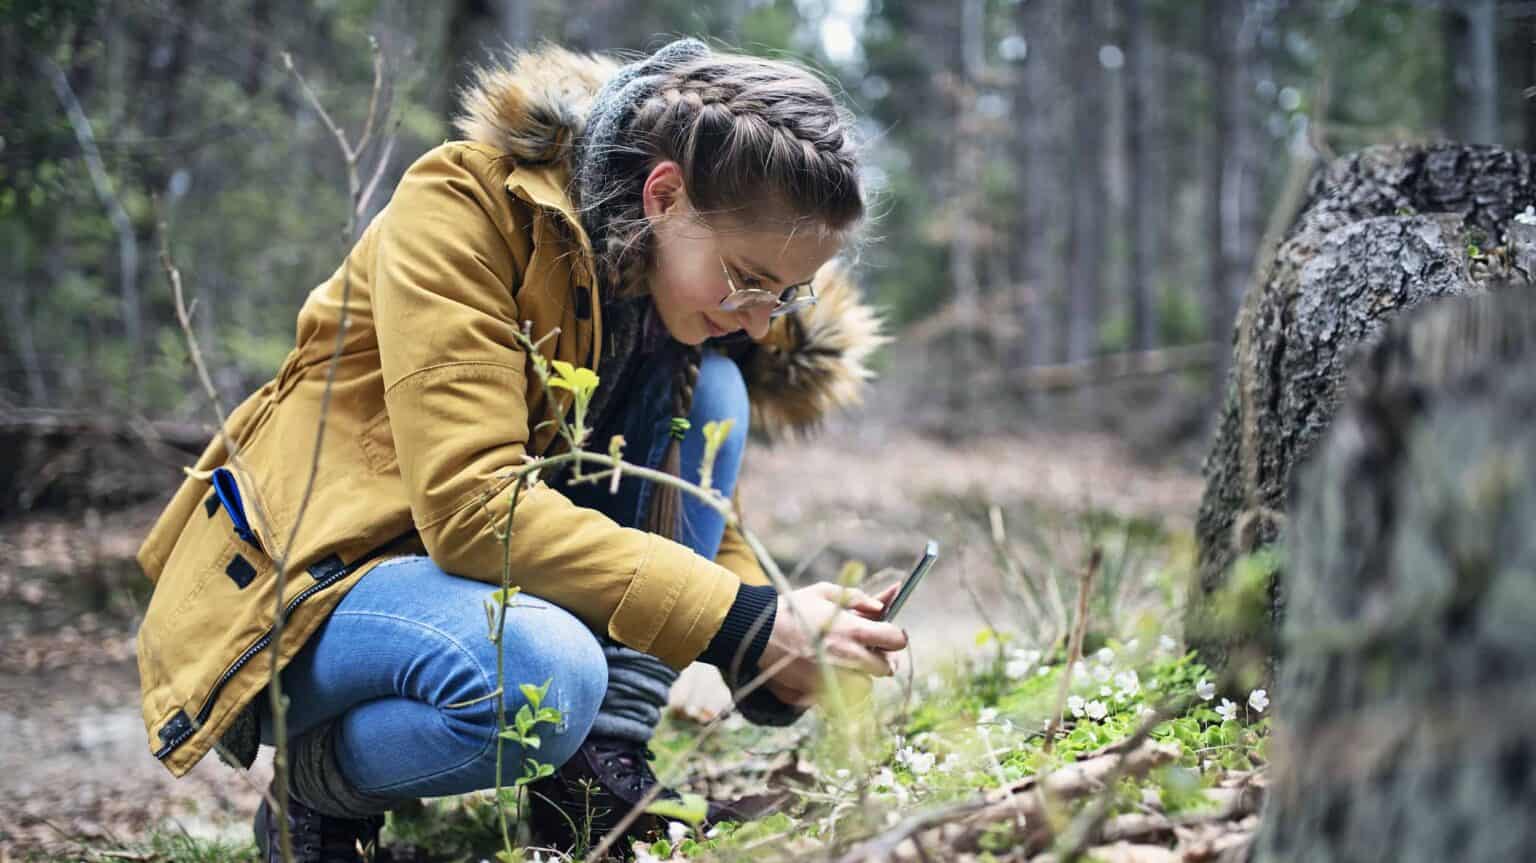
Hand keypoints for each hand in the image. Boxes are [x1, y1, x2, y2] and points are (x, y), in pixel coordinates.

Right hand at [758, 582, 909, 705]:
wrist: (757, 634)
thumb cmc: (793, 609)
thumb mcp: (824, 592)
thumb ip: (857, 597)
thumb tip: (880, 606)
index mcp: (852, 630)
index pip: (897, 640)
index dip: (895, 637)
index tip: (888, 634)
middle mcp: (848, 657)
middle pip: (887, 668)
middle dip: (883, 659)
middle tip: (870, 650)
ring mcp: (835, 678)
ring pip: (867, 685)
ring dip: (862, 675)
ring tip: (845, 661)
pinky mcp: (820, 693)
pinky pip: (843, 697)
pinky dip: (841, 688)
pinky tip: (829, 673)